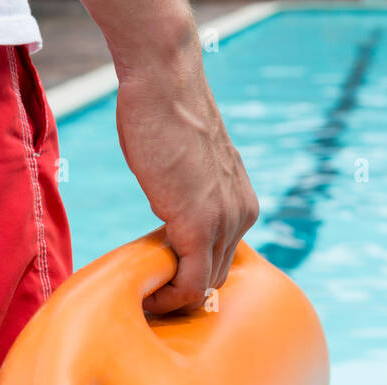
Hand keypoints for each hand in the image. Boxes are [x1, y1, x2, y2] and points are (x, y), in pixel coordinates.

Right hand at [116, 76, 258, 312]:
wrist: (165, 84)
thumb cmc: (167, 116)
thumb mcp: (190, 167)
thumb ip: (192, 196)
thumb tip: (172, 214)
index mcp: (243, 204)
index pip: (224, 259)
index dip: (193, 276)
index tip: (160, 279)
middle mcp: (242, 216)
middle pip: (218, 276)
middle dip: (184, 292)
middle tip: (149, 295)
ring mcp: (224, 222)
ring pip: (206, 285)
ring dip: (174, 298)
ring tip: (143, 296)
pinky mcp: (198, 226)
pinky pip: (192, 283)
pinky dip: (169, 299)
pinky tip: (145, 295)